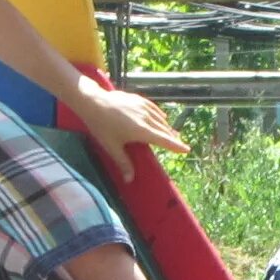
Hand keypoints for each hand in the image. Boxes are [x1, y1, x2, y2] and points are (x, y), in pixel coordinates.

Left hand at [73, 82, 188, 183]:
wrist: (93, 102)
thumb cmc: (101, 126)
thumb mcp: (112, 147)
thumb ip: (123, 162)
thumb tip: (130, 180)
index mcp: (142, 131)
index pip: (163, 140)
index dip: (176, 146)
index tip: (186, 150)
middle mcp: (146, 118)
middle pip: (164, 130)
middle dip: (173, 138)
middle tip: (180, 144)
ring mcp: (142, 107)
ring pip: (160, 119)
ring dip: (167, 127)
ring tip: (173, 133)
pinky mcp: (138, 100)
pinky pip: (153, 109)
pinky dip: (160, 115)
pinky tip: (162, 117)